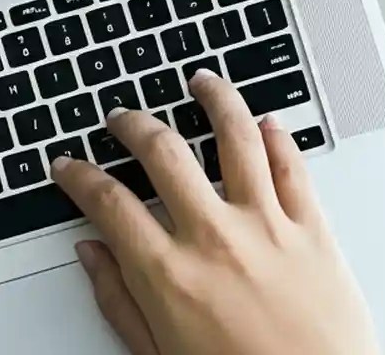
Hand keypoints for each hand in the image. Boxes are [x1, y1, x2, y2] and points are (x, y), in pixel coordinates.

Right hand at [51, 70, 380, 354]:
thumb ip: (120, 301)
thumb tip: (91, 255)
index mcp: (169, 274)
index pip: (108, 203)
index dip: (80, 177)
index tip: (71, 167)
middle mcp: (216, 238)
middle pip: (164, 152)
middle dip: (132, 124)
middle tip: (121, 117)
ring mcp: (268, 226)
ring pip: (236, 136)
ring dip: (214, 99)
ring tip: (201, 81)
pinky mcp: (313, 229)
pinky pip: (292, 166)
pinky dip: (277, 135)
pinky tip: (265, 121)